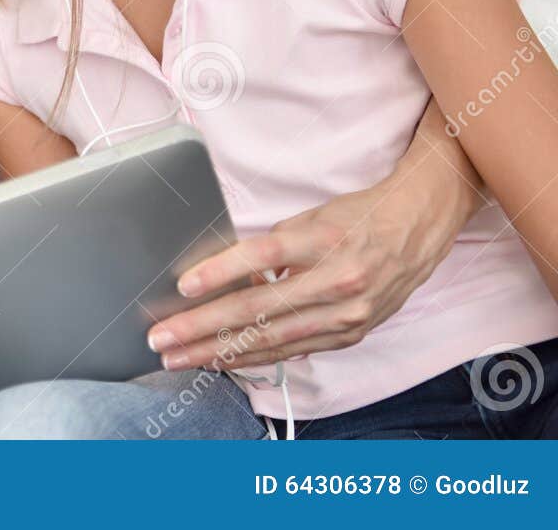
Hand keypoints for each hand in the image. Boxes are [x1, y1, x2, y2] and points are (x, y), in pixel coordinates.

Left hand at [146, 173, 470, 372]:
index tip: (183, 287)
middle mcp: (337, 281)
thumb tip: (219, 272)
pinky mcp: (350, 333)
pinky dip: (253, 357)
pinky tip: (220, 361)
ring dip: (218, 351)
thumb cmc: (355, 217)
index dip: (221, 272)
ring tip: (179, 357)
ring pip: (271, 338)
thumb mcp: (310, 218)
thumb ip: (271, 246)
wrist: (417, 228)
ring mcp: (346, 313)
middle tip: (161, 338)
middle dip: (203, 327)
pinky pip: (292, 350)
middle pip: (259, 308)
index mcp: (323, 241)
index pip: (263, 257)